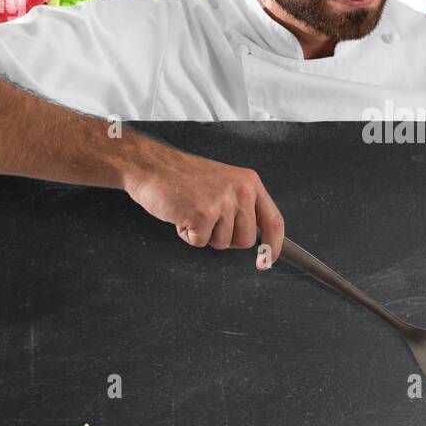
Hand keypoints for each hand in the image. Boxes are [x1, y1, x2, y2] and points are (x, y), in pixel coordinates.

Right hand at [121, 147, 284, 259]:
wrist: (152, 166)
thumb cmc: (183, 178)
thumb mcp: (224, 185)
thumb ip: (242, 207)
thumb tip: (257, 238)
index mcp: (250, 182)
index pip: (273, 220)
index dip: (273, 245)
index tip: (268, 259)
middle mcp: (241, 191)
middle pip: (246, 240)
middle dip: (225, 238)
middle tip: (207, 218)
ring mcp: (223, 202)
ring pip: (222, 243)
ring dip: (204, 234)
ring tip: (192, 211)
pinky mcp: (204, 213)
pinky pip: (200, 242)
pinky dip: (188, 235)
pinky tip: (182, 214)